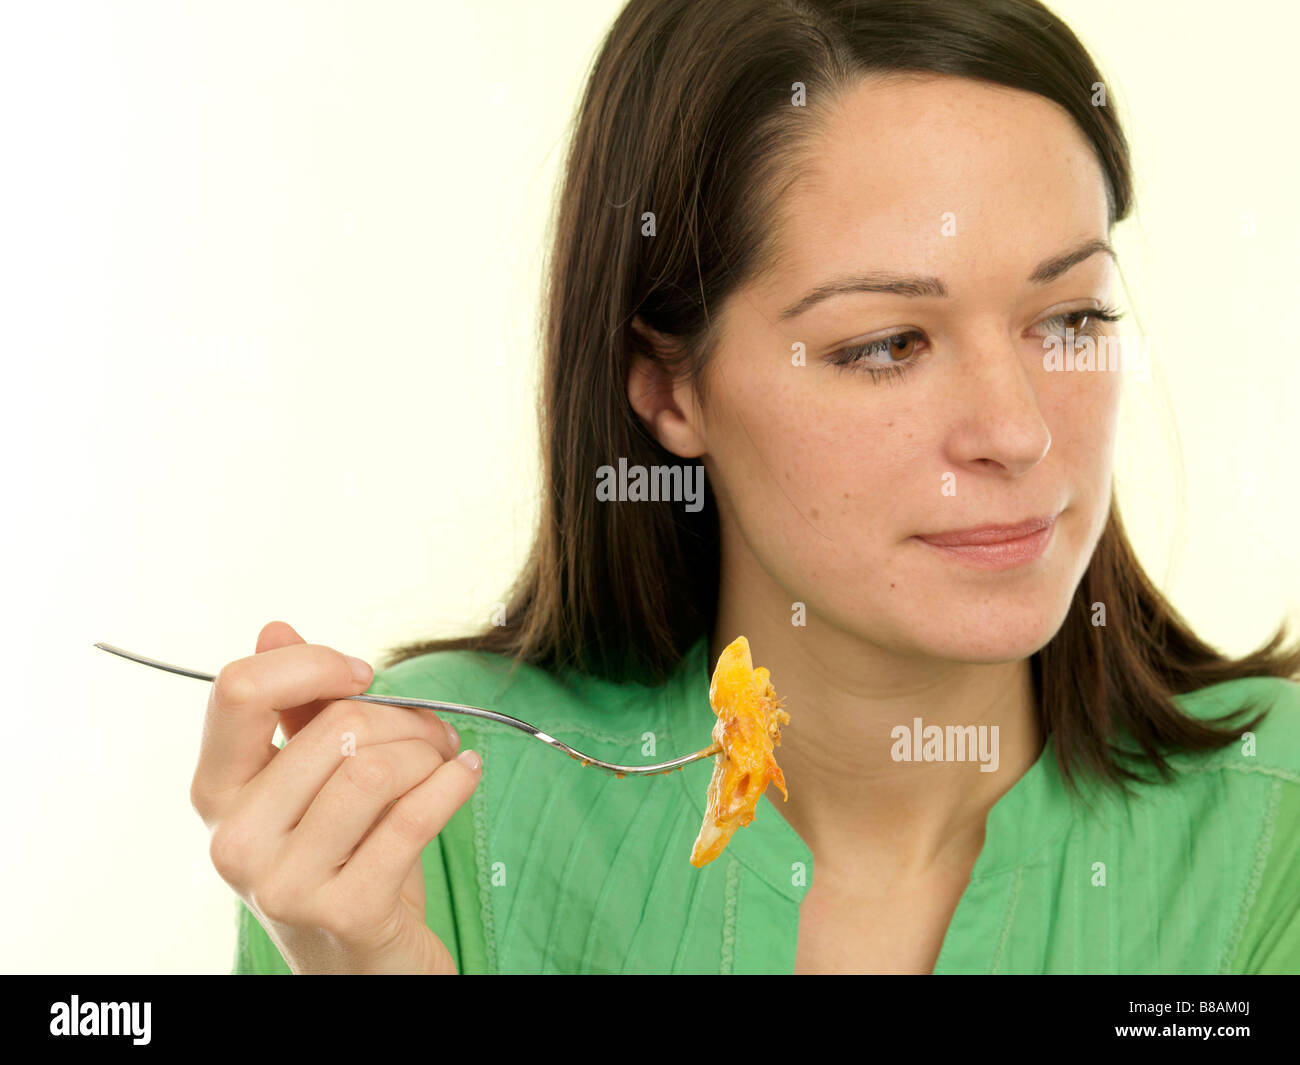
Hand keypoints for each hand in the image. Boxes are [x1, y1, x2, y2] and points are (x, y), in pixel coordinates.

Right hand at [190, 620, 479, 972]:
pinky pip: (412, 819)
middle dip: (404, 716)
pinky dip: (454, 784)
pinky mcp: (344, 912)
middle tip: (433, 732)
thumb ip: (293, 710)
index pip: (239, 691)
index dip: (312, 664)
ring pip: (375, 768)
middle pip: (335, 726)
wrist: (362, 966)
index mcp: (217, 792)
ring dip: (430, 751)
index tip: (361, 675)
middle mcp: (235, 839)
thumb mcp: (310, 783)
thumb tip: (274, 629)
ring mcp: (284, 882)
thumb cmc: (340, 858)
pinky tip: (468, 775)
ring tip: (449, 758)